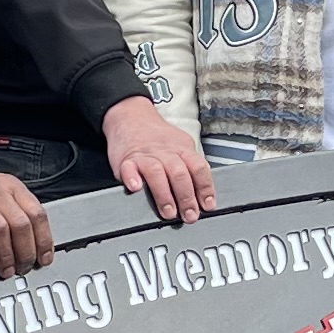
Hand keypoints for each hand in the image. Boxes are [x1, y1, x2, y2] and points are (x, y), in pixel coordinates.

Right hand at [0, 166, 53, 278]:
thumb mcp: (6, 195)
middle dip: (25, 252)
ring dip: (6, 254)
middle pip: (20, 224)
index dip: (43, 240)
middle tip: (24, 268)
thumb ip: (23, 215)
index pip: (37, 214)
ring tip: (7, 269)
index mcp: (14, 187)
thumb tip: (40, 248)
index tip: (44, 258)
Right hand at [102, 96, 215, 223]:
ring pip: (157, 173)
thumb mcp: (181, 145)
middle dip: (186, 197)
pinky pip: (128, 168)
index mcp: (182, 150)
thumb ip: (191, 166)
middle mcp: (165, 153)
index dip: (205, 188)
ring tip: (169, 212)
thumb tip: (204, 195)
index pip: (198, 168)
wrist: (131, 117)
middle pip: (179, 174)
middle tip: (189, 215)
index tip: (207, 205)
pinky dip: (132, 178)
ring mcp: (145, 156)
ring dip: (164, 195)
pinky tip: (136, 188)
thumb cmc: (157, 137)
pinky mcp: (126, 160)